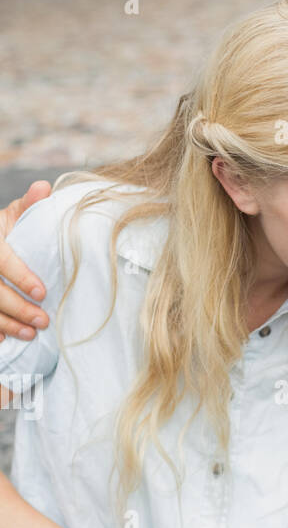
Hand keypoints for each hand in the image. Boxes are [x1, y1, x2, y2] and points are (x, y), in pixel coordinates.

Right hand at [0, 181, 51, 339]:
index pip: (1, 259)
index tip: (41, 292)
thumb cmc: (2, 233)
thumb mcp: (12, 217)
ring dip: (7, 324)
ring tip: (31, 333)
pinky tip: (5, 339)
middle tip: (43, 320)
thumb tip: (44, 188)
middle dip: (18, 307)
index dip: (19, 276)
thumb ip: (28, 207)